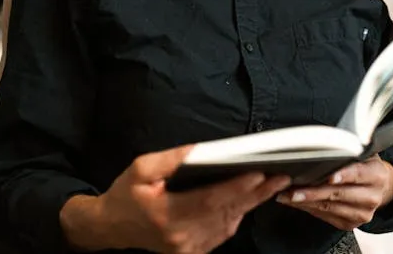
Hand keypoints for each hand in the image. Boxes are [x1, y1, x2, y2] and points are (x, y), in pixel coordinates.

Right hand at [61, 145, 290, 253]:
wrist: (111, 227)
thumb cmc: (127, 193)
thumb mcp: (142, 168)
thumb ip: (172, 160)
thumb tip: (201, 150)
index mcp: (167, 214)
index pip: (211, 200)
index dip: (237, 187)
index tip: (259, 173)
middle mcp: (181, 237)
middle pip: (226, 213)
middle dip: (256, 194)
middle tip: (281, 176)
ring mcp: (188, 249)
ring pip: (228, 226)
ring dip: (250, 205)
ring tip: (272, 184)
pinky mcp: (192, 253)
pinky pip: (222, 235)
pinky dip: (237, 216)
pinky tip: (248, 200)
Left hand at [275, 155, 392, 230]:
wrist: (379, 187)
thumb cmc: (365, 165)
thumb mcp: (363, 153)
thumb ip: (350, 150)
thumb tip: (327, 145)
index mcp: (377, 176)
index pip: (359, 174)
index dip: (344, 175)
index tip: (329, 176)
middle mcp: (372, 197)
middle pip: (339, 194)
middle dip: (314, 192)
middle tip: (294, 189)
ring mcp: (362, 214)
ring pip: (329, 207)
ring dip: (305, 201)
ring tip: (287, 195)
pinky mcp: (351, 224)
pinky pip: (325, 216)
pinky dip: (308, 208)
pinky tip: (296, 202)